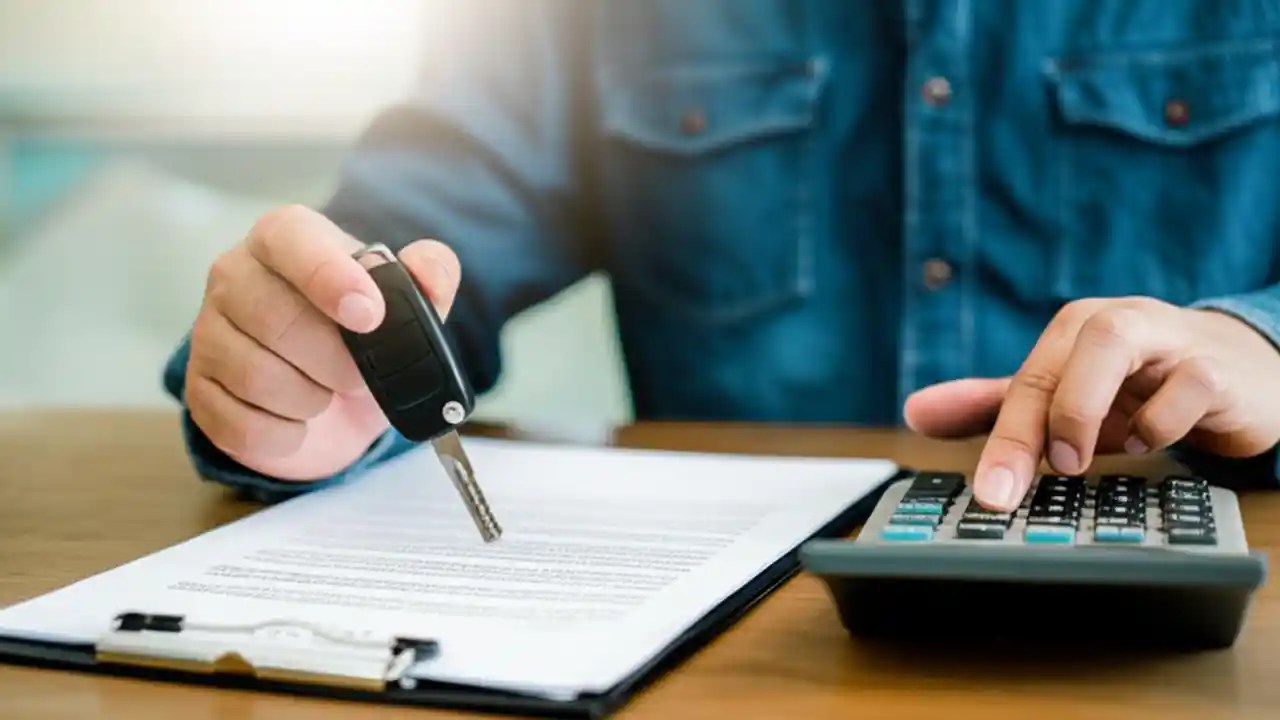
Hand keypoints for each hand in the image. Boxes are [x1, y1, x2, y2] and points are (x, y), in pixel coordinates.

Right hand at [187, 205, 460, 480]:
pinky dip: (285, 435)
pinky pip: (240, 424)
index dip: (329, 278)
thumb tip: (430, 268)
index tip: (369, 315)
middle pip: (275, 319)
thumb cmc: (362, 335)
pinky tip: (300, 422)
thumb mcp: (405, 305)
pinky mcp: (199, 389)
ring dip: (311, 399)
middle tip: (360, 375)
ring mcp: (208, 332)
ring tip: (327, 392)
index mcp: (284, 238)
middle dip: (335, 360)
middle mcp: (235, 275)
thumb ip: (429, 278)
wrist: (330, 397)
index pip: (292, 240)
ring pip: (256, 376)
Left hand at [904, 297, 1279, 510]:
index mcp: (1072, 332)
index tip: (988, 494)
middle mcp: (1113, 325)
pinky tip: (1151, 442)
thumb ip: (996, 406)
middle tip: (1021, 483)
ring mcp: (1167, 341)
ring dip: (1087, 410)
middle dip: (1028, 427)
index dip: (1000, 440)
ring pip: (1113, 343)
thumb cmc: (1142, 385)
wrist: (1241, 374)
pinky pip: (1189, 384)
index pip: (1024, 383)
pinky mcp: (1216, 368)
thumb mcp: (1068, 397)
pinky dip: (1164, 420)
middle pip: (1055, 361)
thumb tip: (916, 411)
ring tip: (1079, 459)